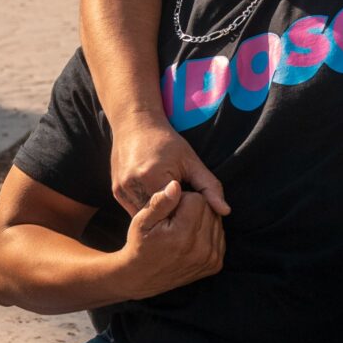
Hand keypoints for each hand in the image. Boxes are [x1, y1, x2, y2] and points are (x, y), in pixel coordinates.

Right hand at [111, 118, 228, 217]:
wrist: (134, 125)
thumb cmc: (166, 141)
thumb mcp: (191, 161)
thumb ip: (209, 186)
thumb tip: (226, 211)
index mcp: (152, 177)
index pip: (175, 210)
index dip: (186, 211)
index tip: (192, 203)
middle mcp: (132, 185)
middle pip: (159, 216)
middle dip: (172, 215)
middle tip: (183, 207)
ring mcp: (121, 190)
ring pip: (146, 217)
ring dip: (159, 215)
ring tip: (170, 204)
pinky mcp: (116, 193)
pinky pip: (135, 211)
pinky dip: (148, 210)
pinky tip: (157, 202)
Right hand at [116, 181, 225, 298]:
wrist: (143, 277)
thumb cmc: (140, 244)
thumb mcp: (142, 221)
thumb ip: (160, 202)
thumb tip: (175, 185)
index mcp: (183, 236)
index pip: (197, 199)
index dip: (182, 199)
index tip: (169, 211)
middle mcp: (201, 249)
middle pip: (209, 208)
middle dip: (193, 208)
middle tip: (174, 220)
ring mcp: (211, 259)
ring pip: (216, 219)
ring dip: (202, 219)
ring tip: (181, 230)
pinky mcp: (216, 264)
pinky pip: (219, 233)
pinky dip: (207, 231)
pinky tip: (190, 238)